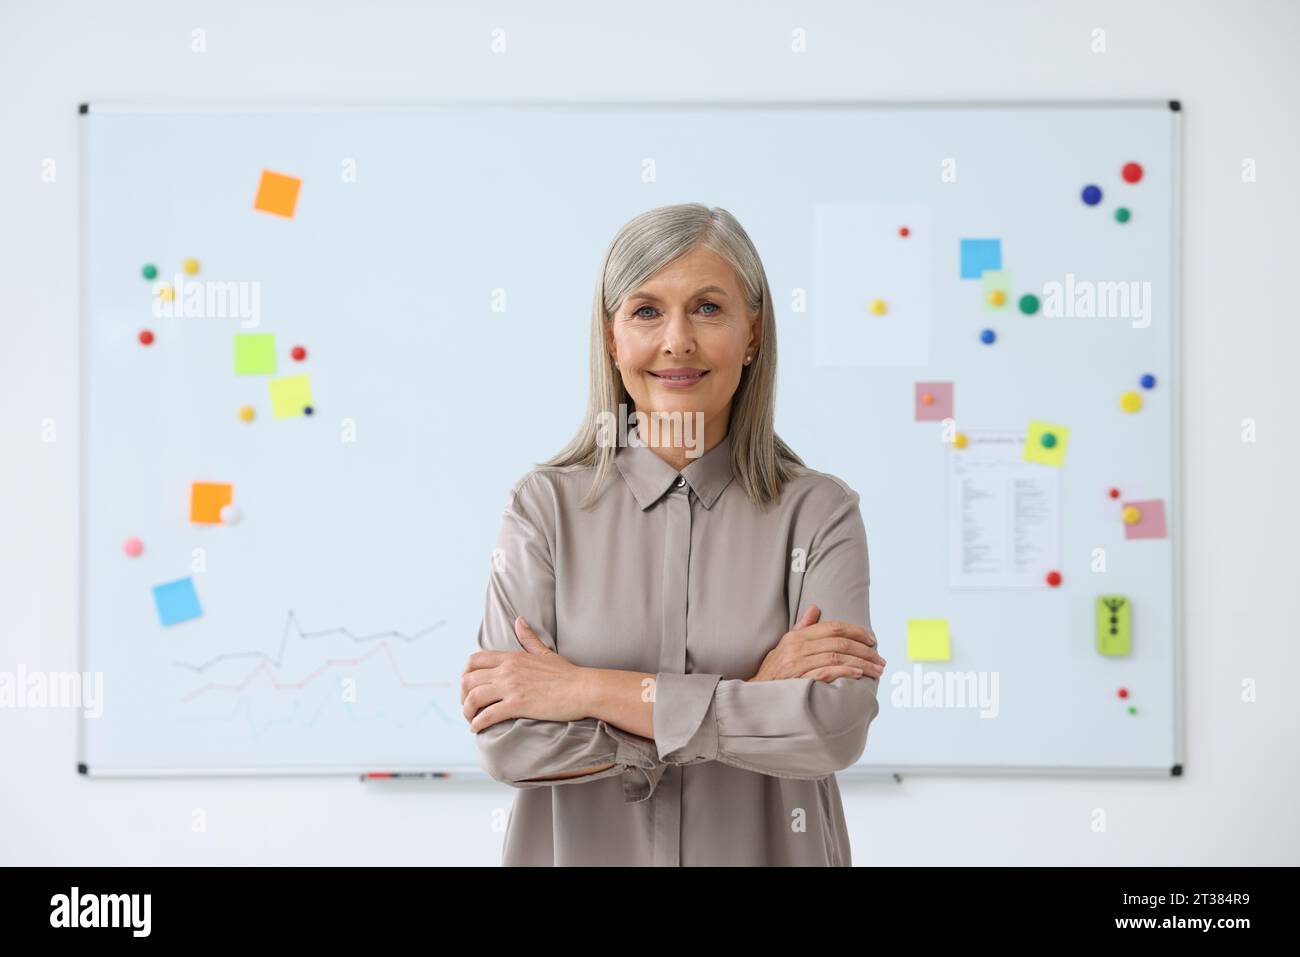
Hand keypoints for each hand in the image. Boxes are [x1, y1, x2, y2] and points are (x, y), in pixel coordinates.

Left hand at [461, 616, 589, 731]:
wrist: (583, 689)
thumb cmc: (567, 673)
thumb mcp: (544, 652)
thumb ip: (528, 638)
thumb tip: (519, 620)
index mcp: (511, 657)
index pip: (475, 660)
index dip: (465, 674)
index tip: (467, 686)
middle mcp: (507, 670)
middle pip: (468, 680)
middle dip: (462, 695)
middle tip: (468, 706)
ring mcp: (511, 687)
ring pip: (473, 697)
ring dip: (467, 711)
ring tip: (471, 719)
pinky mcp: (517, 705)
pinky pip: (488, 715)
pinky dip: (478, 723)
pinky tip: (477, 728)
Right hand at [750, 604, 885, 682]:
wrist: (755, 696)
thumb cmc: (773, 672)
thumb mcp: (784, 646)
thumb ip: (803, 628)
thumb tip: (815, 608)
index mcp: (796, 636)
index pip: (833, 627)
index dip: (856, 632)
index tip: (872, 640)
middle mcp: (797, 647)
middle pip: (840, 643)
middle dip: (865, 650)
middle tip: (880, 659)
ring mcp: (797, 663)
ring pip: (837, 657)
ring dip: (862, 663)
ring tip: (876, 670)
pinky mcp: (798, 680)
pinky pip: (827, 672)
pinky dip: (845, 672)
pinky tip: (858, 675)